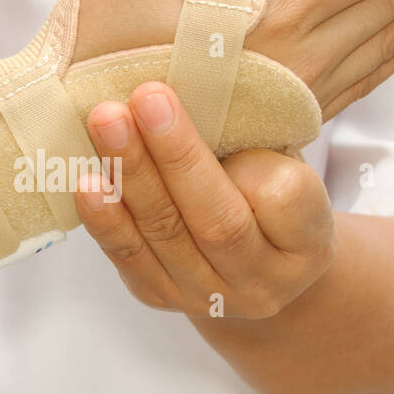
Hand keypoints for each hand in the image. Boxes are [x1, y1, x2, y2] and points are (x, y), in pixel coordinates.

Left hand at [77, 84, 333, 318]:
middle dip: (176, 156)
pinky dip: (105, 218)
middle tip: (146, 98)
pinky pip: (129, 257)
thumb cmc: (271, 198)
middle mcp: (263, 281)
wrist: (253, 266)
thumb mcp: (285, 167)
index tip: (224, 116)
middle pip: (217, 221)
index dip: (251, 163)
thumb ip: (255, 144)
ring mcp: (209, 298)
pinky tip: (85, 182)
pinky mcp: (160, 296)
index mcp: (308, 243)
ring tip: (107, 123)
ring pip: (166, 236)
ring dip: (131, 176)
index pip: (284, 201)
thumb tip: (191, 95)